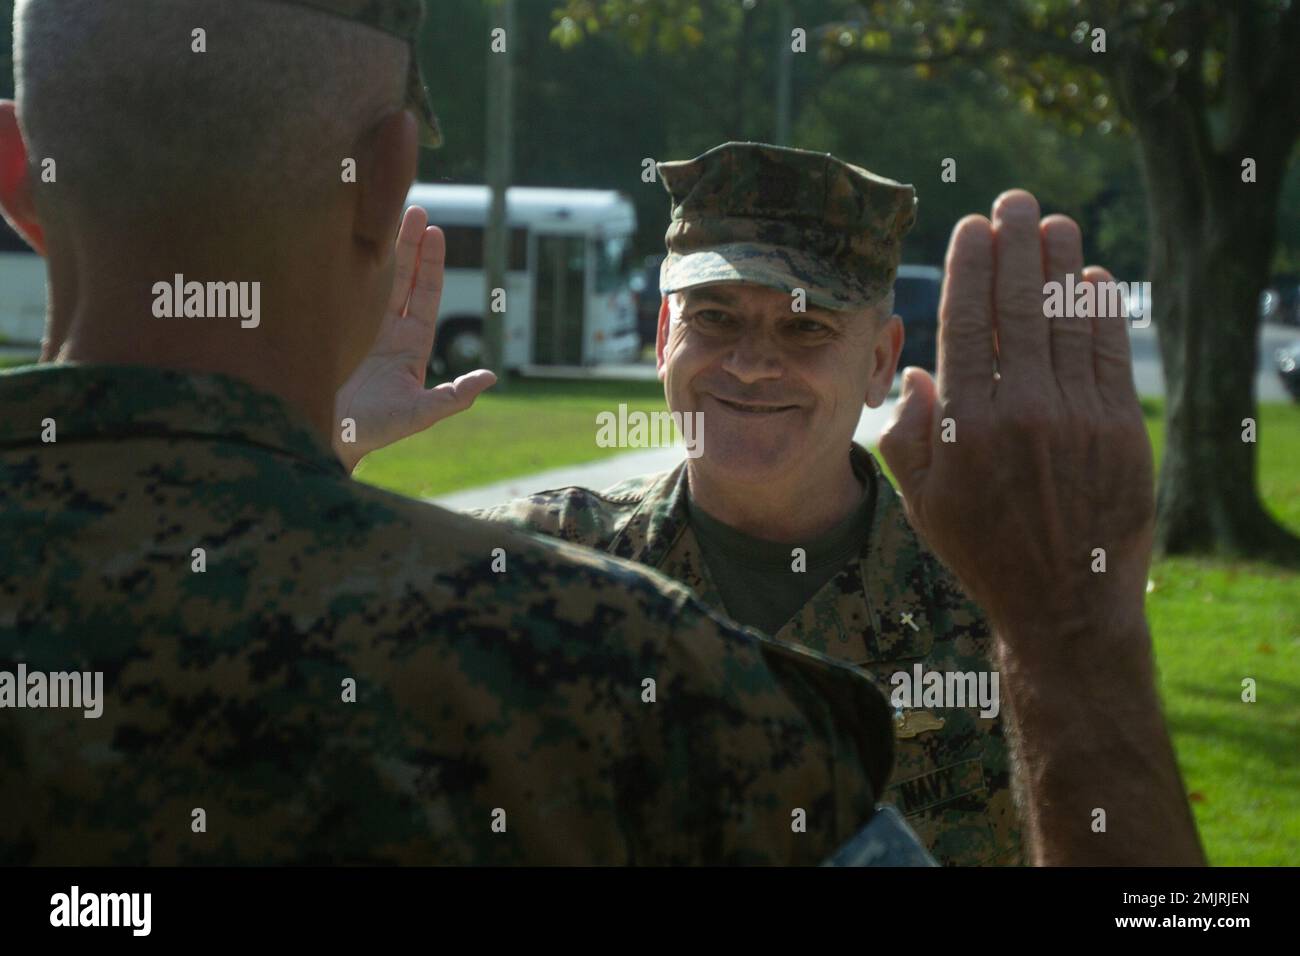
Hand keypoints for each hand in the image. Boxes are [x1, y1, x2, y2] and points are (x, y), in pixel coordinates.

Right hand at [334, 205, 496, 472]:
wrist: (324, 438)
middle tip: (415, 208)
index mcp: (410, 346)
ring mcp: (358, 327)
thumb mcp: (420, 414)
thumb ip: (454, 396)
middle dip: (409, 244)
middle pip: (402, 279)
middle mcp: (386, 332)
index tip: (435, 231)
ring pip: (374, 279)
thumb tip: (491, 376)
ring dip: (381, 247)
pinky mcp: (330, 328)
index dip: (431, 264)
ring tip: (385, 210)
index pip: (425, 295)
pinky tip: (341, 239)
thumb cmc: (374, 430)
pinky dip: (345, 265)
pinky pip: (341, 290)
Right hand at [880, 190, 1153, 636]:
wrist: (1063, 606)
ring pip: (1067, 319)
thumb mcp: (923, 502)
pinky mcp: (1122, 430)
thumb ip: (907, 435)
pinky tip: (1095, 280)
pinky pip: (1110, 354)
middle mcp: (1019, 410)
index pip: (966, 323)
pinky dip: (1103, 311)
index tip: (971, 228)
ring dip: (1062, 263)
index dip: (969, 267)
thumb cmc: (983, 552)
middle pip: (1017, 306)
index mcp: (964, 424)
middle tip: (1015, 202)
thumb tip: (917, 374)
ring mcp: (1076, 417)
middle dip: (1015, 244)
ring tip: (1055, 223)